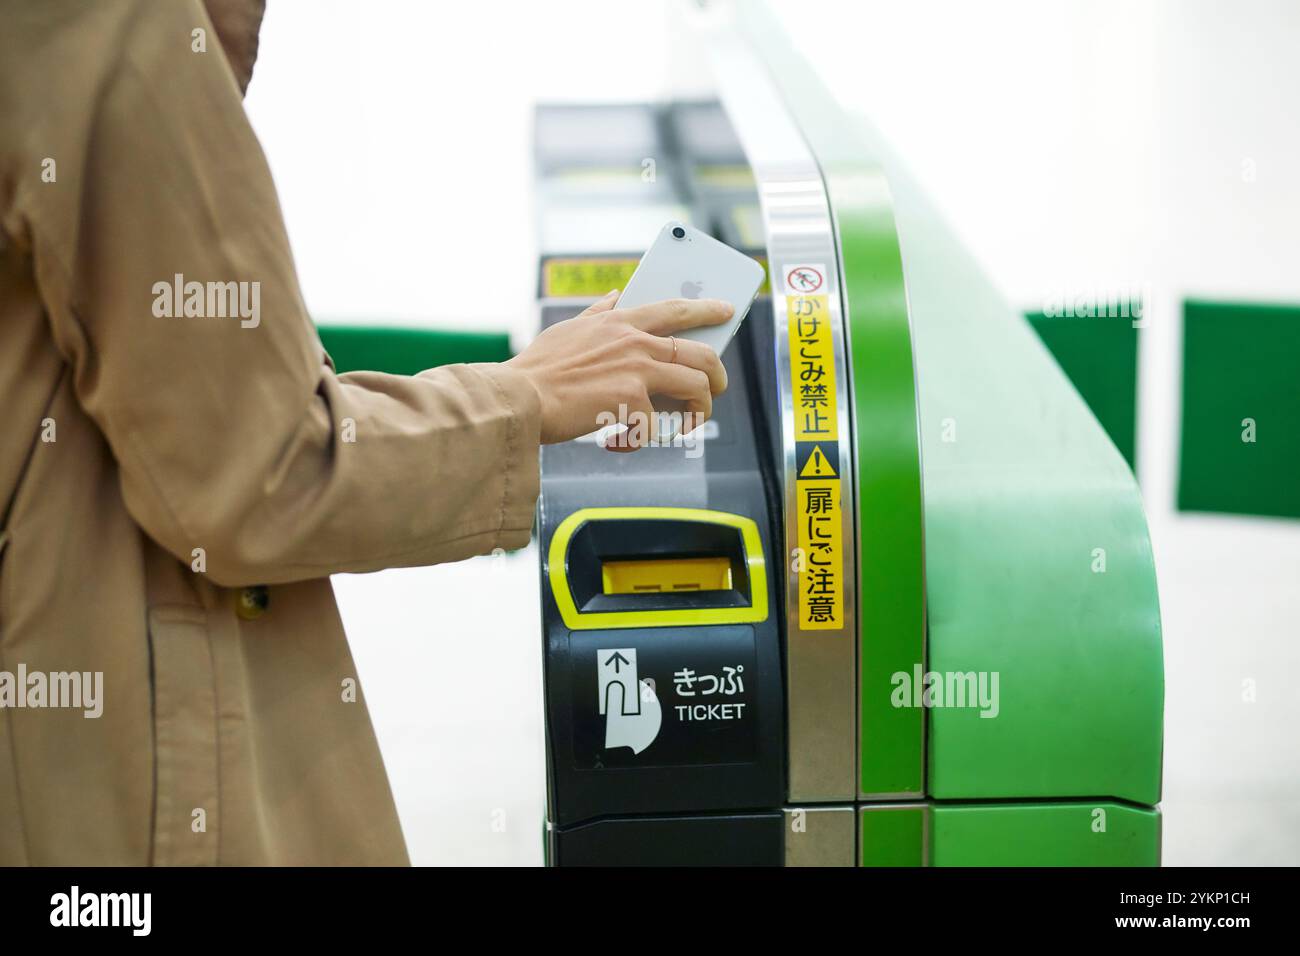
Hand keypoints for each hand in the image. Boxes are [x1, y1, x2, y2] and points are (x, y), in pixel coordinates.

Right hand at [504, 290, 731, 448]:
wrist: (518, 399)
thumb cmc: (537, 371)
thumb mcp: (569, 330)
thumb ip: (598, 313)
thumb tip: (616, 296)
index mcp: (619, 322)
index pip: (674, 309)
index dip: (705, 309)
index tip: (726, 310)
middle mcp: (634, 342)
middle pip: (700, 354)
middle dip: (717, 374)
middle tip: (717, 388)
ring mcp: (636, 371)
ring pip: (695, 388)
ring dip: (697, 411)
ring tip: (683, 424)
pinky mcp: (633, 401)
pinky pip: (657, 426)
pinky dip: (640, 439)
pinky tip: (616, 441)